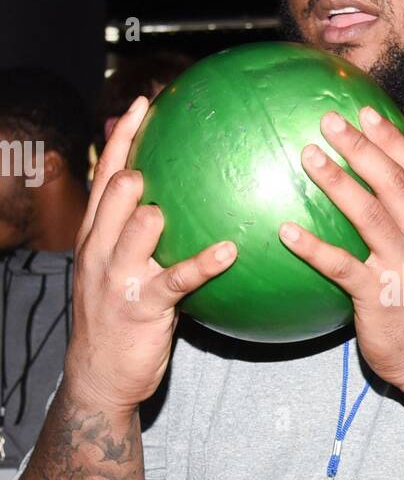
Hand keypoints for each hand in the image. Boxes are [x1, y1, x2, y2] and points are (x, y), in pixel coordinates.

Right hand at [66, 94, 237, 414]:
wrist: (100, 376)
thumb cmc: (120, 320)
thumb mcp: (119, 272)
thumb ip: (139, 237)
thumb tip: (174, 206)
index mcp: (96, 235)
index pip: (106, 174)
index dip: (123, 136)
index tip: (144, 103)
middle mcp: (102, 248)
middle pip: (119, 189)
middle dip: (141, 165)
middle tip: (174, 152)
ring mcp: (119, 276)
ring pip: (142, 223)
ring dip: (166, 210)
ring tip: (199, 201)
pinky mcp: (143, 305)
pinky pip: (179, 276)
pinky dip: (206, 261)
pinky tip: (232, 250)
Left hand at [278, 107, 403, 390]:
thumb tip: (396, 179)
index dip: (392, 139)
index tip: (366, 112)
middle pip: (393, 182)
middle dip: (361, 147)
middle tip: (328, 121)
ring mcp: (403, 267)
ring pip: (370, 214)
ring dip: (337, 182)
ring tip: (307, 156)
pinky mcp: (379, 297)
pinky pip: (341, 266)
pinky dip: (313, 247)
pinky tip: (285, 230)